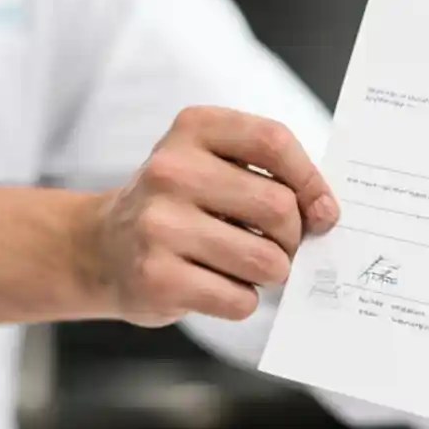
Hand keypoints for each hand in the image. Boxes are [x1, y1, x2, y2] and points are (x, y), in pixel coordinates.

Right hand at [80, 106, 337, 326]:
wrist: (102, 247)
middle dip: (293, 237)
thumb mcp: (218, 165)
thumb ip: (276, 177)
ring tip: (248, 267)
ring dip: (272, 272)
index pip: (273, 141)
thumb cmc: (180, 205)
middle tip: (280, 246)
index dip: (311, 180)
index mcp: (194, 129)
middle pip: (277, 207)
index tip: (323, 210)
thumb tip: (326, 214)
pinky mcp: (156, 277)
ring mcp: (159, 225)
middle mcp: (171, 170)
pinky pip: (239, 299)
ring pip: (264, 259)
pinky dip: (243, 300)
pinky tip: (218, 286)